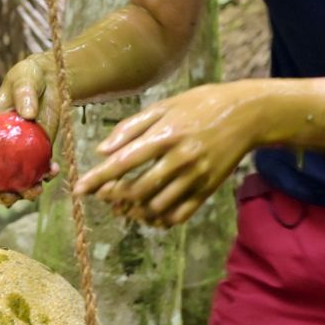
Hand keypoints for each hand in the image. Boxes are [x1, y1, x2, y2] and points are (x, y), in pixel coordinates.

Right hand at [0, 54, 64, 206]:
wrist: (51, 82)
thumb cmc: (29, 77)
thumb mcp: (25, 78)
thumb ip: (24, 92)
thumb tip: (28, 115)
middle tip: (10, 196)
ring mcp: (18, 154)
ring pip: (13, 183)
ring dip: (22, 193)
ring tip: (37, 190)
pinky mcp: (38, 155)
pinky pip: (38, 173)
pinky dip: (45, 177)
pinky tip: (54, 170)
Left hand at [74, 81, 261, 228]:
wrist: (246, 114)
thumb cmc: (199, 105)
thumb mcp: (163, 106)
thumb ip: (130, 128)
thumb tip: (102, 151)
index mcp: (165, 135)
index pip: (124, 162)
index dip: (99, 177)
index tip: (79, 189)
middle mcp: (180, 158)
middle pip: (138, 189)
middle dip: (115, 197)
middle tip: (103, 197)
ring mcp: (196, 176)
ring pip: (157, 206)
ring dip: (134, 211)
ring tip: (123, 206)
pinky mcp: (208, 189)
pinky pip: (180, 214)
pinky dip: (160, 219)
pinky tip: (149, 213)